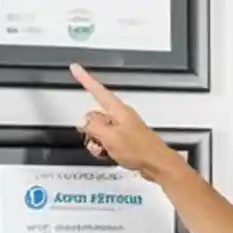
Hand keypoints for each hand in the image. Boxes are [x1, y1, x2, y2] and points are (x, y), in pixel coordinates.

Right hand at [71, 63, 177, 180]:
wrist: (157, 164)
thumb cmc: (139, 150)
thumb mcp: (110, 137)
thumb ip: (93, 126)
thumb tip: (85, 121)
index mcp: (117, 110)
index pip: (97, 90)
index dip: (85, 78)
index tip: (75, 68)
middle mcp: (120, 116)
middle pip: (94, 115)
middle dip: (89, 129)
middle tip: (96, 140)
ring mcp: (122, 128)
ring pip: (98, 130)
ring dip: (96, 141)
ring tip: (105, 150)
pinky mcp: (124, 140)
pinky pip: (106, 140)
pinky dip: (103, 148)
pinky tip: (108, 155)